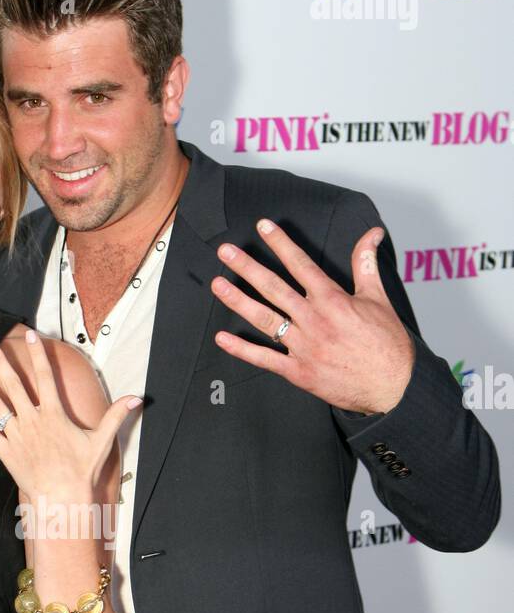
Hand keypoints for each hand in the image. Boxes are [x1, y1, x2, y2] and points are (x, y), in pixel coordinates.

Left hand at [0, 329, 140, 499]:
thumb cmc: (81, 471)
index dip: (38, 354)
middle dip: (0, 362)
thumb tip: (137, 398)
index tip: (30, 335)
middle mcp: (32, 421)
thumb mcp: (101, 441)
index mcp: (54, 414)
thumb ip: (115, 416)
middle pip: (13, 385)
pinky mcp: (6, 452)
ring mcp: (16, 436)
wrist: (61, 498)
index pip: (45, 377)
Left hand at [210, 218, 414, 414]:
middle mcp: (314, 320)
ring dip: (238, 300)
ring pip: (264, 319)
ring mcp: (303, 346)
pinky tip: (222, 338)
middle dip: (247, 267)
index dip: (280, 243)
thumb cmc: (387, 344)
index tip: (263, 227)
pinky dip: (241, 349)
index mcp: (332, 300)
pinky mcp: (298, 372)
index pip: (301, 263)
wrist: (393, 386)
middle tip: (225, 252)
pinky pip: (264, 358)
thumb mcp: (378, 298)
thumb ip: (366, 264)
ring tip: (218, 284)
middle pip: (274, 287)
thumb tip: (372, 234)